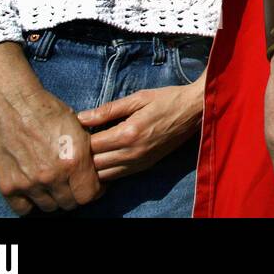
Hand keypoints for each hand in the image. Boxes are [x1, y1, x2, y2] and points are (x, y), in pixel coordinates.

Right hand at [0, 86, 102, 214]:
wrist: (13, 106)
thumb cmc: (49, 113)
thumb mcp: (79, 129)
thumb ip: (88, 156)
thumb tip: (98, 174)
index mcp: (74, 161)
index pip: (89, 196)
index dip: (94, 191)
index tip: (92, 185)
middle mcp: (52, 176)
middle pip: (70, 204)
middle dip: (74, 195)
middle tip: (71, 183)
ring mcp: (29, 183)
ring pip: (49, 207)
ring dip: (53, 198)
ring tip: (53, 184)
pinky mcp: (8, 186)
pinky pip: (23, 209)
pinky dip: (30, 202)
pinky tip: (34, 189)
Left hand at [77, 81, 204, 181]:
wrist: (195, 111)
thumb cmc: (166, 99)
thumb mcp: (138, 98)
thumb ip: (108, 110)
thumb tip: (81, 117)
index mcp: (128, 133)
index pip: (91, 145)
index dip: (80, 139)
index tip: (78, 130)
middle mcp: (133, 152)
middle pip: (94, 164)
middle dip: (84, 155)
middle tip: (81, 142)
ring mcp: (140, 162)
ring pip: (104, 175)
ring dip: (94, 165)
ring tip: (92, 151)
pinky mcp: (146, 166)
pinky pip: (118, 176)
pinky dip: (107, 170)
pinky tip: (105, 158)